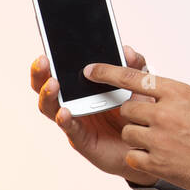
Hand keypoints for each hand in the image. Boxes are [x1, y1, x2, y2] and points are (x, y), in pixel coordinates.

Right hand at [31, 45, 160, 185]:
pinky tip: (65, 112)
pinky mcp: (82, 139)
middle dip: (40, 73)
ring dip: (48, 95)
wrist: (148, 143)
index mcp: (83, 86)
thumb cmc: (138, 114)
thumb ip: (134, 67)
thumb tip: (127, 50)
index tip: (48, 46)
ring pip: (51, 107)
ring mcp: (76, 120)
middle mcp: (74, 102)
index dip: (51, 58)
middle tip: (43, 61)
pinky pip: (70, 129)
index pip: (60, 69)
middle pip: (47, 87)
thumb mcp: (139, 85)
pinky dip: (65, 120)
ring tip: (53, 84)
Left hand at [83, 62, 189, 189]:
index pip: (132, 77)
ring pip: (129, 133)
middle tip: (150, 122)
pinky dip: (142, 158)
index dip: (107, 72)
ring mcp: (160, 139)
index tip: (90, 70)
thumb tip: (165, 95)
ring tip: (161, 142)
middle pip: (127, 108)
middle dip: (134, 114)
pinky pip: (133, 157)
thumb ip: (181, 96)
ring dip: (139, 137)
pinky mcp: (158, 164)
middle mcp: (164, 113)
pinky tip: (159, 158)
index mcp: (177, 92)